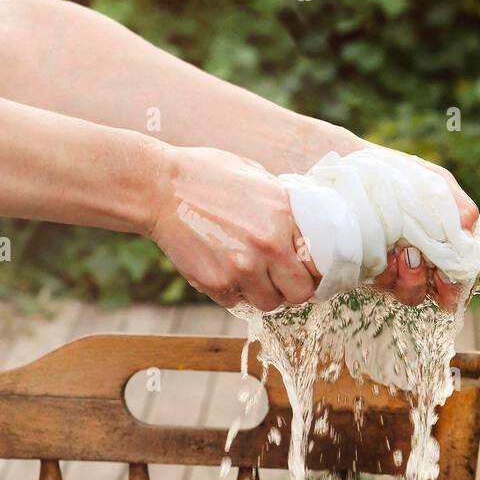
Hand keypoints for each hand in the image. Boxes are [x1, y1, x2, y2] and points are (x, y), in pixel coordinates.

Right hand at [148, 144, 318, 311]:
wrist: (159, 187)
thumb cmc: (207, 176)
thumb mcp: (257, 178)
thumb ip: (284, 206)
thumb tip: (307, 226)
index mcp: (285, 214)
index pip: (319, 261)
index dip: (313, 269)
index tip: (306, 270)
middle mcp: (269, 244)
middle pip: (300, 293)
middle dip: (291, 289)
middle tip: (279, 278)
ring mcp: (243, 267)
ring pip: (269, 303)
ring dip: (262, 293)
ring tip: (247, 271)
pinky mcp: (217, 283)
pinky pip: (236, 302)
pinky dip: (232, 292)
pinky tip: (221, 267)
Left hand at [370, 155, 479, 309]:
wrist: (353, 171)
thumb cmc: (400, 175)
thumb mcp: (433, 182)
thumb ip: (454, 203)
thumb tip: (468, 225)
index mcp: (453, 240)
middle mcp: (430, 262)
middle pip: (451, 293)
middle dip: (452, 291)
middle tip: (447, 278)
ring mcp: (401, 271)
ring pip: (416, 295)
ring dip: (416, 280)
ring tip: (409, 255)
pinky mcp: (374, 274)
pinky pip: (386, 287)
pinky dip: (390, 274)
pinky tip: (388, 255)